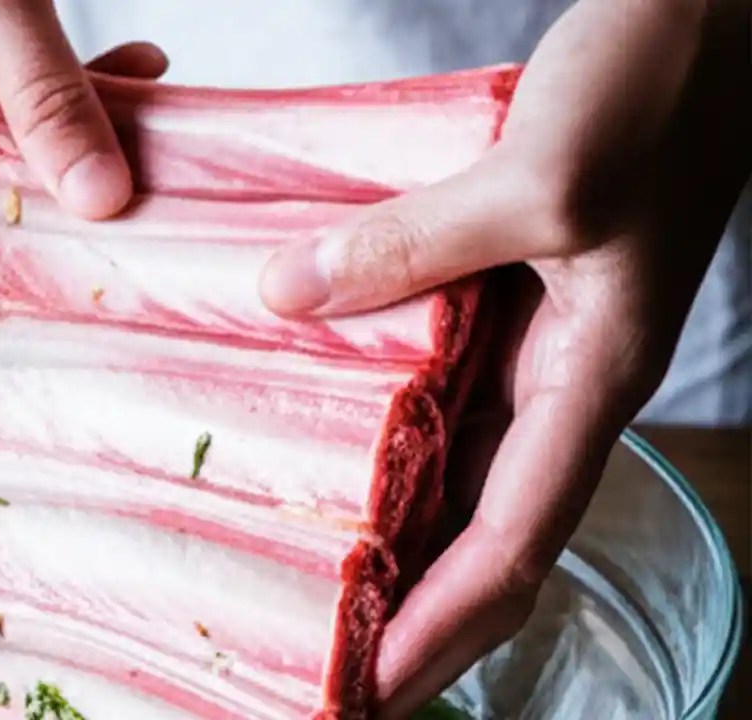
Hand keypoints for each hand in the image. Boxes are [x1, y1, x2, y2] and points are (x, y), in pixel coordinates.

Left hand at [260, 0, 749, 714]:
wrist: (700, 17)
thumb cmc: (663, 87)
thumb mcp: (545, 175)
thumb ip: (416, 242)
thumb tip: (287, 295)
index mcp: (592, 380)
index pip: (512, 545)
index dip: (445, 628)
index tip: (369, 690)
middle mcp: (557, 379)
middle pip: (478, 531)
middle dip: (410, 611)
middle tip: (320, 663)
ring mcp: (528, 339)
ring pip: (450, 467)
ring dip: (391, 533)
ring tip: (305, 583)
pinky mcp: (499, 292)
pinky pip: (428, 386)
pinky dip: (378, 431)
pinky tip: (314, 443)